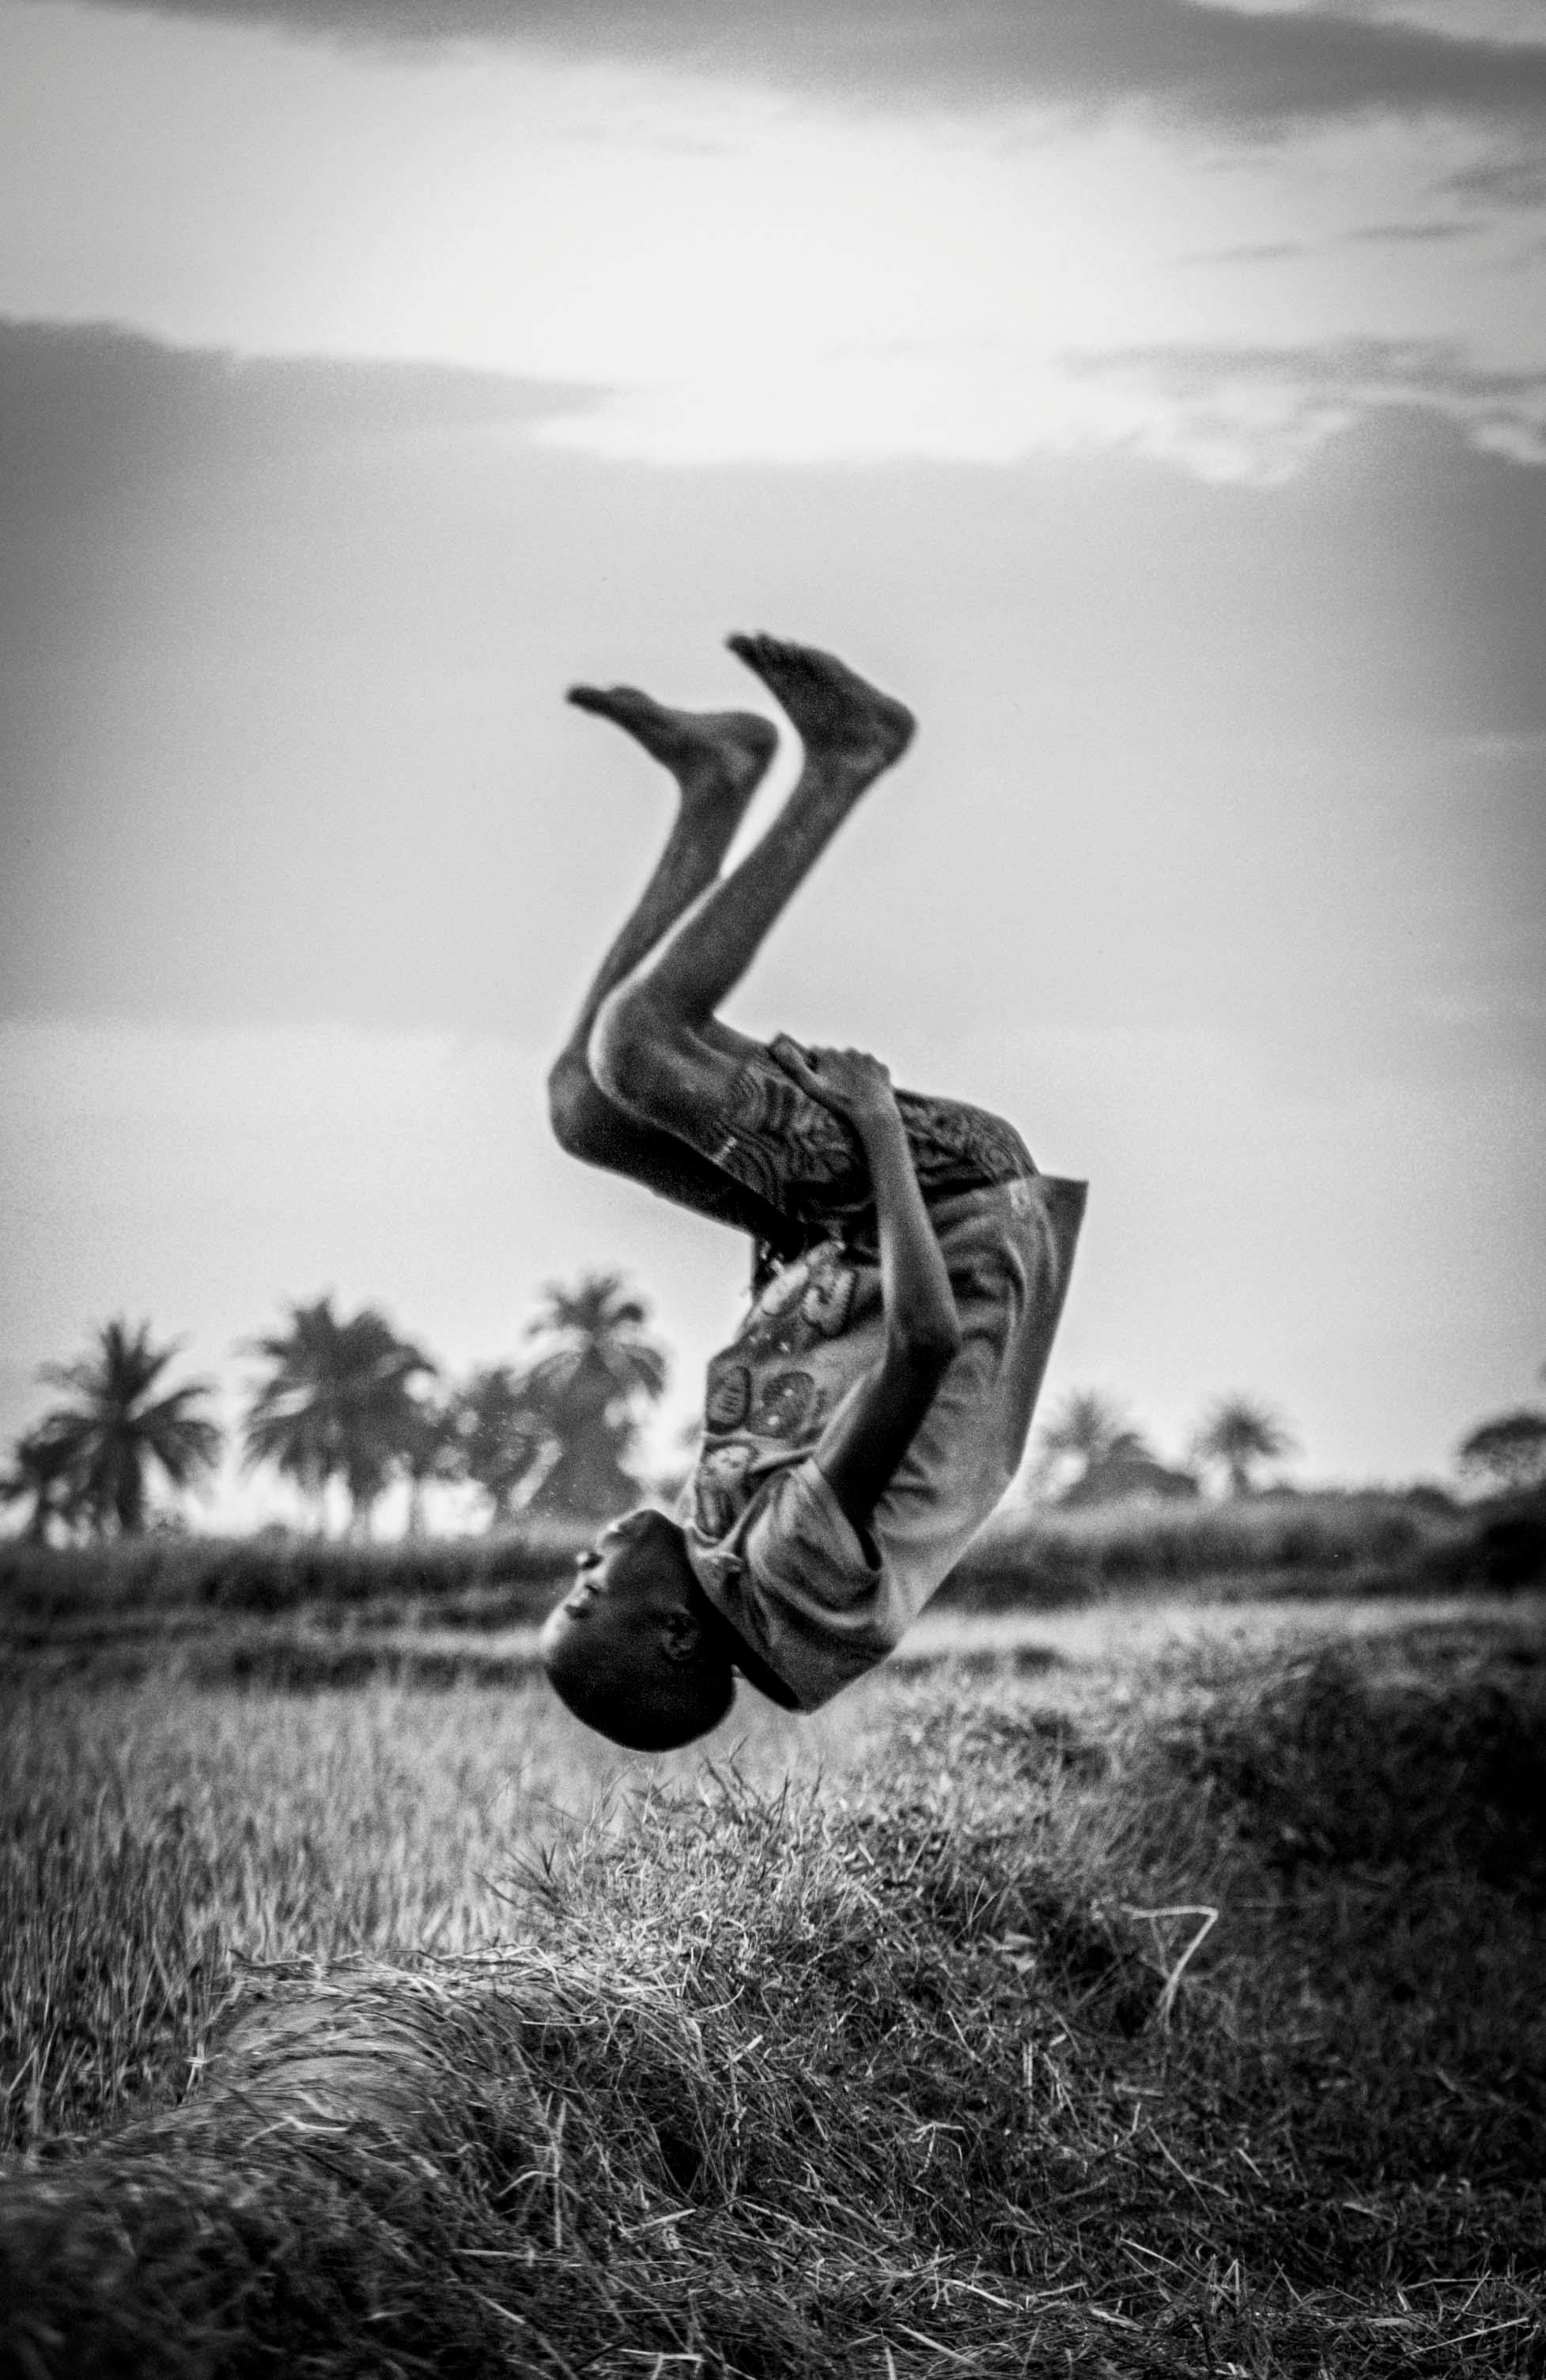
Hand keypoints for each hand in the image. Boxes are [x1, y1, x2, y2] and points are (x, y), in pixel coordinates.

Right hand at [777, 1042, 899, 1132]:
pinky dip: (870, 1079)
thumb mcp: (812, 1087)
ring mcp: (868, 1058)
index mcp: (830, 1053)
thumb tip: (778, 1046)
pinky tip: (867, 1092)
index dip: (816, 1067)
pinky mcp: (882, 1068)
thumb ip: (794, 1066)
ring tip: (852, 1092)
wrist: (873, 1113)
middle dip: (835, 1069)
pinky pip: (873, 1071)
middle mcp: (849, 1051)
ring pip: (856, 1063)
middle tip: (837, 1090)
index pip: (816, 1054)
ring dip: (853, 1073)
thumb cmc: (840, 1102)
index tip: (820, 1081)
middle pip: (837, 1058)